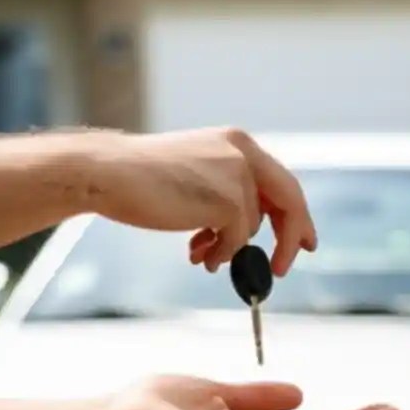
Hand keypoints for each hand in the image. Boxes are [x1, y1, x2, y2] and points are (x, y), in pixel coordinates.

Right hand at [85, 128, 316, 275]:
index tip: (304, 240)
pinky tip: (198, 254)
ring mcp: (237, 175)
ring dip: (229, 247)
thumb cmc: (140, 178)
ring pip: (251, 227)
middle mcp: (243, 152)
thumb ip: (225, 192)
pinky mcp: (228, 200)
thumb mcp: (195, 175)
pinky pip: (237, 241)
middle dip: (289, 239)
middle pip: (289, 201)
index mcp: (236, 142)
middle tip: (284, 267)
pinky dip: (221, 254)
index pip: (282, 181)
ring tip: (202, 254)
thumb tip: (245, 232)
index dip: (296, 214)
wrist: (106, 174)